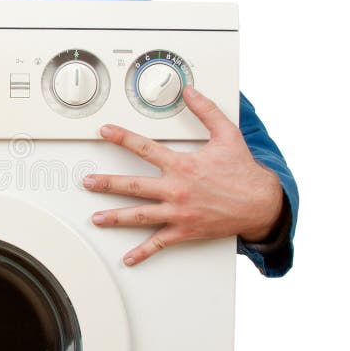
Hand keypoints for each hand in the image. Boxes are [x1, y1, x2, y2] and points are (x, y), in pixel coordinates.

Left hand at [82, 87, 282, 265]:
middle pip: (133, 186)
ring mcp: (179, 213)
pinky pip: (160, 243)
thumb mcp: (227, 135)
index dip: (121, 138)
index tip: (104, 132)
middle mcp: (176, 190)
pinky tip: (128, 258)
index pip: (144, 149)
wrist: (262, 204)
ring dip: (115, 218)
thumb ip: (206, 111)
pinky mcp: (185, 230)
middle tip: (87, 182)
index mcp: (182, 166)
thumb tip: (190, 92)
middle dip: (106, 184)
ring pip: (140, 216)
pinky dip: (143, 252)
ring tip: (96, 218)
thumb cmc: (243, 171)